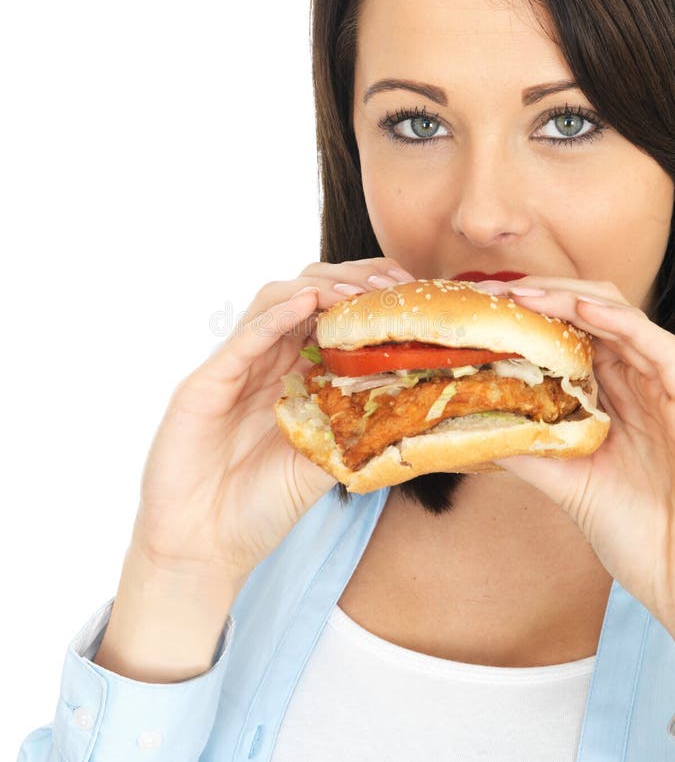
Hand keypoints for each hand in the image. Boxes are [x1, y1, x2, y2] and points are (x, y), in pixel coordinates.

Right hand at [130, 257, 415, 583]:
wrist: (204, 547)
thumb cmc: (259, 506)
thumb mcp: (323, 464)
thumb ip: (355, 431)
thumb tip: (413, 407)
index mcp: (294, 374)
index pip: (332, 315)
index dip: (369, 297)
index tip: (409, 296)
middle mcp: (265, 361)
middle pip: (307, 294)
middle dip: (351, 281)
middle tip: (391, 288)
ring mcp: (234, 367)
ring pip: (273, 301)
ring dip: (318, 289)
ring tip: (356, 292)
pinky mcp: (204, 384)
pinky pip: (242, 340)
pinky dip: (275, 317)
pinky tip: (306, 303)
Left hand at [474, 276, 674, 636]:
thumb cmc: (636, 533)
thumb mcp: (567, 482)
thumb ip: (529, 448)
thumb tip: (472, 426)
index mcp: (611, 395)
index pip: (567, 335)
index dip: (525, 316)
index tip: (477, 309)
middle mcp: (636, 380)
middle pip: (587, 313)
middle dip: (536, 295)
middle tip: (487, 293)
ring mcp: (662, 384)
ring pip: (616, 314)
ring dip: (564, 296)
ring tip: (517, 292)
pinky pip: (654, 342)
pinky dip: (616, 318)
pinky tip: (578, 308)